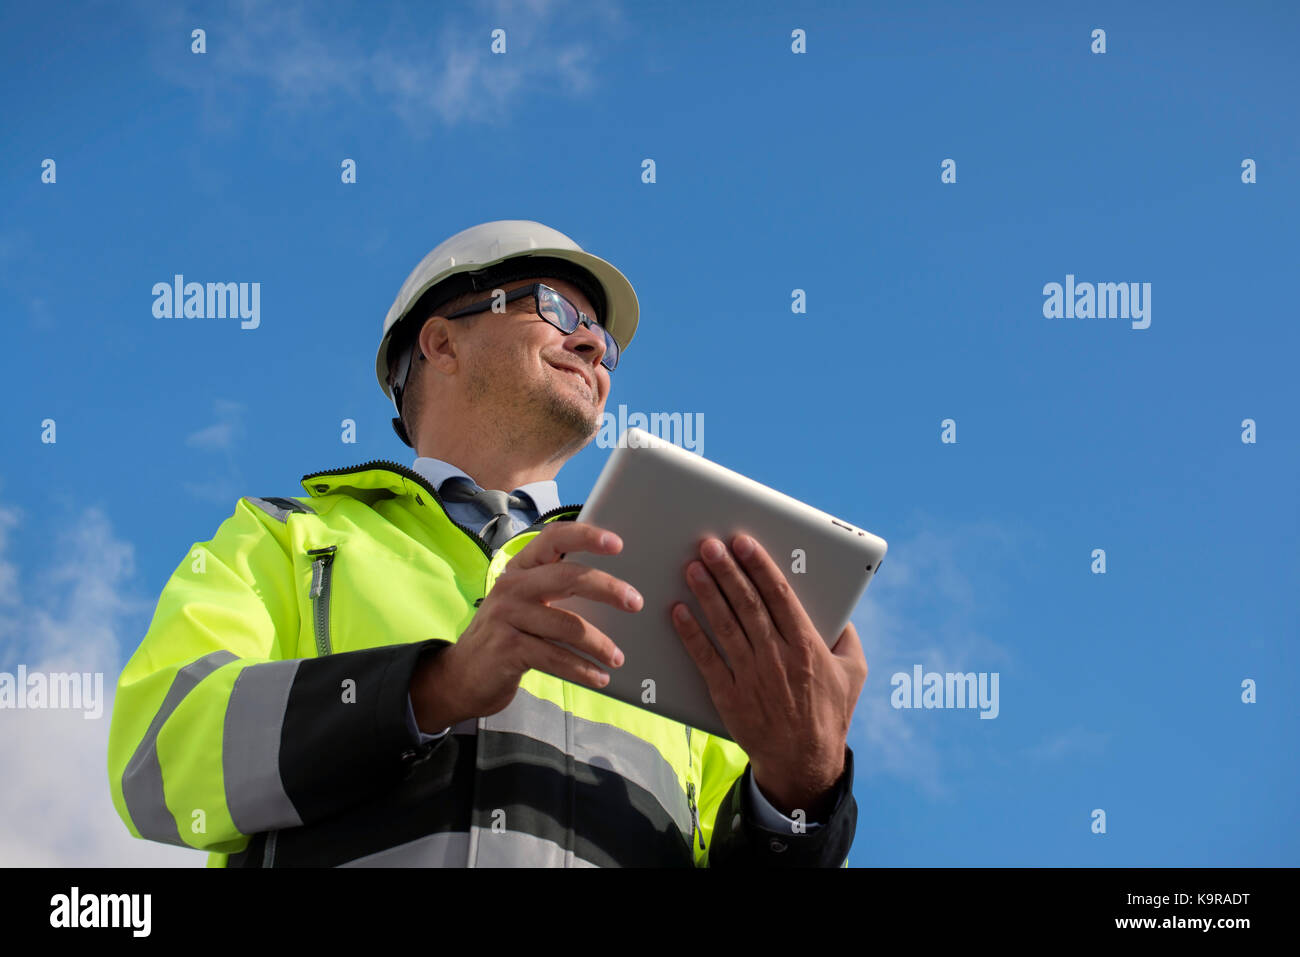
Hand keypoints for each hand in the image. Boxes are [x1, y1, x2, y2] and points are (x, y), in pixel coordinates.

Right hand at [410, 522, 640, 731]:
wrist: (460, 677)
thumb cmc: (505, 636)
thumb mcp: (524, 604)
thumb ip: (556, 589)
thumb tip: (613, 588)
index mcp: (520, 569)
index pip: (553, 539)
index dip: (585, 536)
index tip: (617, 543)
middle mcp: (512, 587)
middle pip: (568, 577)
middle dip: (607, 588)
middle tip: (635, 601)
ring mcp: (507, 617)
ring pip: (568, 625)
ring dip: (600, 644)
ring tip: (618, 657)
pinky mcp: (507, 649)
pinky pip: (556, 657)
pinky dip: (583, 669)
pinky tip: (600, 677)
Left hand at [671, 534, 866, 817]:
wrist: (803, 762)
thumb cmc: (830, 714)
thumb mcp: (854, 672)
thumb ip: (847, 636)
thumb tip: (839, 607)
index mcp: (807, 646)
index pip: (779, 595)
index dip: (759, 565)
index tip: (743, 542)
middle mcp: (777, 657)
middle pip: (747, 603)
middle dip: (726, 570)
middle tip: (709, 545)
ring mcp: (751, 676)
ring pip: (724, 624)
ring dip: (706, 593)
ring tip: (692, 567)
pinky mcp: (729, 695)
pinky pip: (706, 658)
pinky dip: (691, 633)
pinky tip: (678, 611)